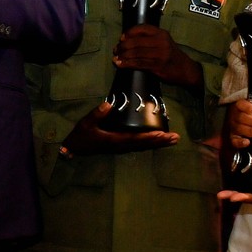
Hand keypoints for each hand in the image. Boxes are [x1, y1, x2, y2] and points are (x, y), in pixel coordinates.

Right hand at [61, 102, 179, 155]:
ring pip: (145, 146)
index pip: (135, 139)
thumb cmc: (82, 136)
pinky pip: (140, 146)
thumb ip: (98, 114)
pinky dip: (151, 143)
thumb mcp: (86, 123)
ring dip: (159, 143)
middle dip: (161, 141)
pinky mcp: (122, 146)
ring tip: (173, 140)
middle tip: (176, 138)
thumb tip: (109, 103)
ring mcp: (122, 147)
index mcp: (115, 140)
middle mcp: (122, 146)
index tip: (162, 133)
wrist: (75, 148)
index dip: (149, 137)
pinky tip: (159, 140)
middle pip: (145, 145)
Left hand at [113, 25, 201, 87]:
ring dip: (123, 56)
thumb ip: (149, 39)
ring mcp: (160, 54)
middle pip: (136, 41)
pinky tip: (120, 64)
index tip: (121, 38)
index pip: (141, 28)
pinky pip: (139, 63)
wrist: (186, 69)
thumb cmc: (171, 55)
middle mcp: (161, 41)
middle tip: (116, 50)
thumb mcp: (163, 41)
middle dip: (123, 46)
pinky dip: (127, 64)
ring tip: (115, 58)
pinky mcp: (158, 66)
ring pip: (136, 53)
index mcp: (161, 33)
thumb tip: (126, 40)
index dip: (129, 33)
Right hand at [225, 99, 251, 147]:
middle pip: (242, 117)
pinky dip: (240, 142)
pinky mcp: (234, 137)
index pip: (242, 104)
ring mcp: (234, 126)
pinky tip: (247, 142)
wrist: (251, 124)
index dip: (249, 108)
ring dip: (251, 131)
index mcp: (243, 106)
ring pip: (239, 128)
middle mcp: (237, 115)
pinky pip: (234, 140)